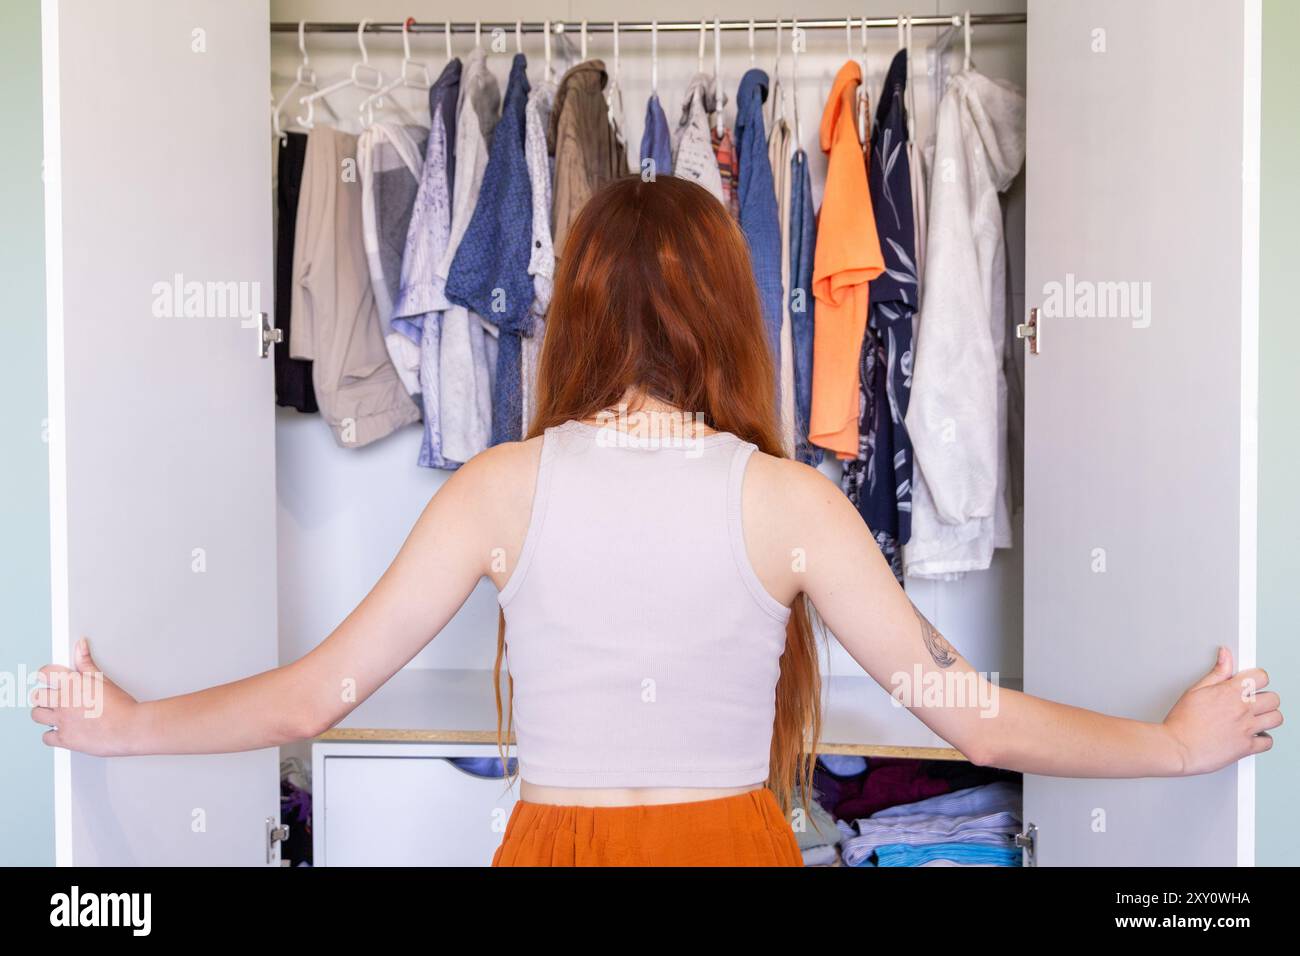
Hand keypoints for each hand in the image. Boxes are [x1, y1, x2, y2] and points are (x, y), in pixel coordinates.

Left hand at [30, 638, 142, 756]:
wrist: (130, 728)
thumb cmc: (121, 706)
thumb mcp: (103, 679)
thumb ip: (86, 662)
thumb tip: (80, 646)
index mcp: (73, 684)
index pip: (45, 673)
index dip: (45, 675)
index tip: (48, 678)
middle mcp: (64, 701)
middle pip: (36, 695)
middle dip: (43, 696)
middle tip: (53, 698)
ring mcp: (62, 721)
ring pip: (36, 715)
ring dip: (44, 714)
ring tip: (56, 713)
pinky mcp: (65, 739)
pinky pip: (46, 737)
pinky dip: (52, 735)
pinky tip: (62, 730)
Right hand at [1162, 647, 1281, 775]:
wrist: (1177, 747)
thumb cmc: (1182, 721)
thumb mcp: (1195, 690)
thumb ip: (1217, 672)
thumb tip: (1226, 656)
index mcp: (1229, 692)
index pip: (1261, 677)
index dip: (1257, 678)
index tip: (1251, 683)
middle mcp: (1242, 709)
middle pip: (1273, 698)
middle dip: (1265, 698)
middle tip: (1253, 701)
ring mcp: (1246, 729)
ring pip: (1276, 718)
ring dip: (1268, 717)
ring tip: (1256, 717)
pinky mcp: (1247, 747)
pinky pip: (1268, 742)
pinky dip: (1263, 739)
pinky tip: (1253, 735)